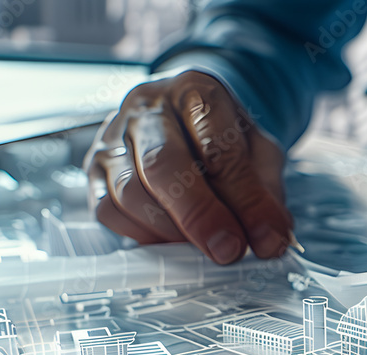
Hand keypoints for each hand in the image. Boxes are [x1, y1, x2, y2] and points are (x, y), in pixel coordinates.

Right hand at [85, 71, 291, 263]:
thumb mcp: (260, 152)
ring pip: (130, 192)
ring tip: (205, 245)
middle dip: (200, 216)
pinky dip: (143, 235)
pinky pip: (109, 210)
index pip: (217, 147)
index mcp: (195, 91)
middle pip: (162, 165)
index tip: (264, 239)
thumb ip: (267, 193)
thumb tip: (272, 238)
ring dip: (172, 231)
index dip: (243, 200)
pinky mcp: (95, 168)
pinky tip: (172, 239)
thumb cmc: (223, 135)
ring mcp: (113, 137)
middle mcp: (146, 108)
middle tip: (228, 251)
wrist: (185, 116)